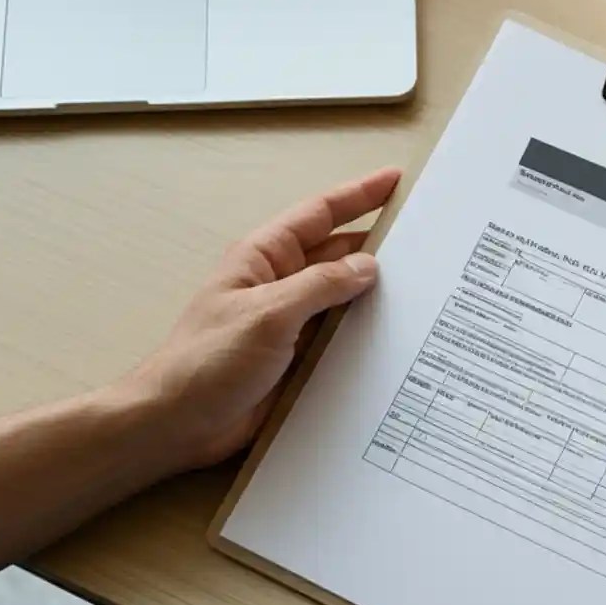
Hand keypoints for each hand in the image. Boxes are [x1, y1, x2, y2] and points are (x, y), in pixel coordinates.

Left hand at [119, 168, 400, 473]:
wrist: (177, 424)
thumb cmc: (208, 362)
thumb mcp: (268, 315)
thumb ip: (320, 286)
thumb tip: (367, 266)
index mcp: (264, 259)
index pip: (320, 214)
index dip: (359, 195)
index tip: (396, 180)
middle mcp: (280, 284)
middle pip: (338, 253)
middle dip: (378, 243)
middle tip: (427, 237)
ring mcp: (291, 322)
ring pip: (344, 296)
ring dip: (377, 291)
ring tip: (427, 286)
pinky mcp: (298, 358)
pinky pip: (341, 336)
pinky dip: (368, 332)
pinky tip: (400, 335)